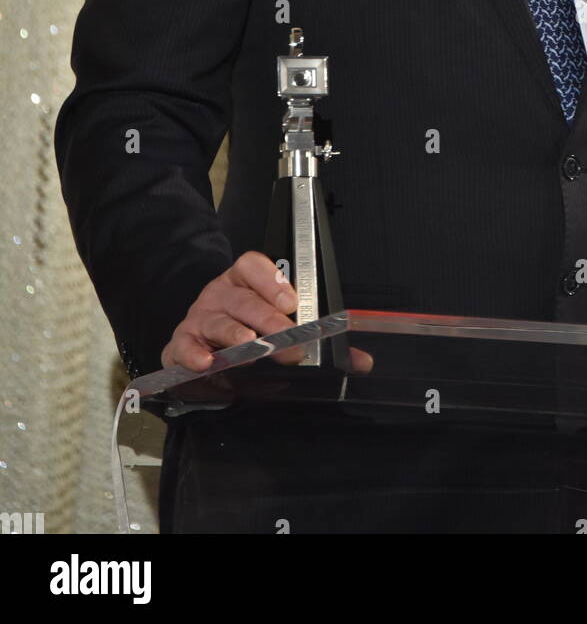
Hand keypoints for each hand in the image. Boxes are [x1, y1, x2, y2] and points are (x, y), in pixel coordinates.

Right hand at [160, 250, 373, 373]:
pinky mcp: (182, 343)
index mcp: (244, 280)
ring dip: (235, 334)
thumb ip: (320, 341)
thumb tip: (361, 361)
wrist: (200, 339)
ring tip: (249, 346)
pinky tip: (206, 362)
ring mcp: (200, 316)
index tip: (292, 302)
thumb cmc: (245, 326)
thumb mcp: (278, 324)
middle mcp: (221, 293)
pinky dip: (193, 354)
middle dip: (267, 320)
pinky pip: (184, 345)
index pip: (252, 266)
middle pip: (244, 300)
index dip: (272, 281)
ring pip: (219, 321)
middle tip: (287, 340)